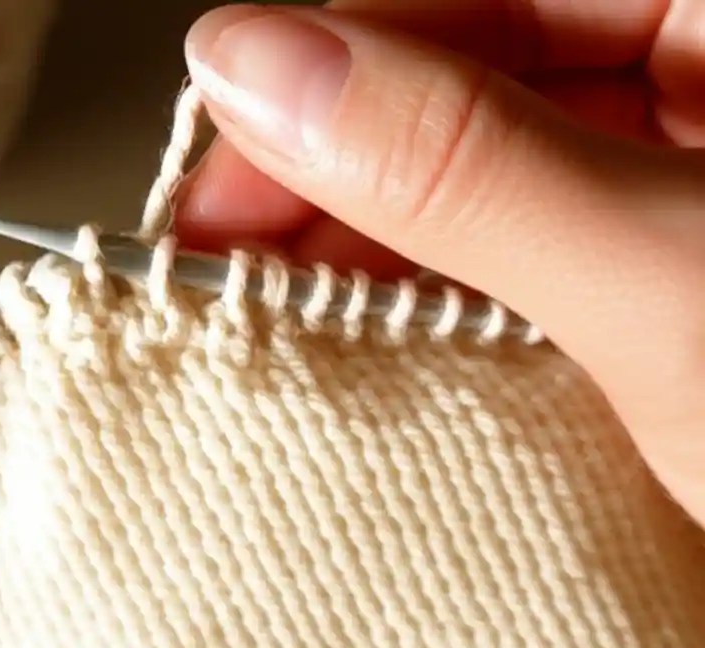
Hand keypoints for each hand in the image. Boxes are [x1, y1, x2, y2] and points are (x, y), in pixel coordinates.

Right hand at [178, 3, 704, 524]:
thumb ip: (464, 166)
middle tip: (238, 261)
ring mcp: (683, 187)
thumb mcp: (662, 282)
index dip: (337, 69)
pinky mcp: (659, 285)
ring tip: (297, 321)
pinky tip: (390, 344)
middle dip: (344, 179)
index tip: (224, 159)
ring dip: (382, 252)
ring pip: (490, 180)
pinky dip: (448, 306)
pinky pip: (527, 261)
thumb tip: (260, 69)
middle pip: (474, 84)